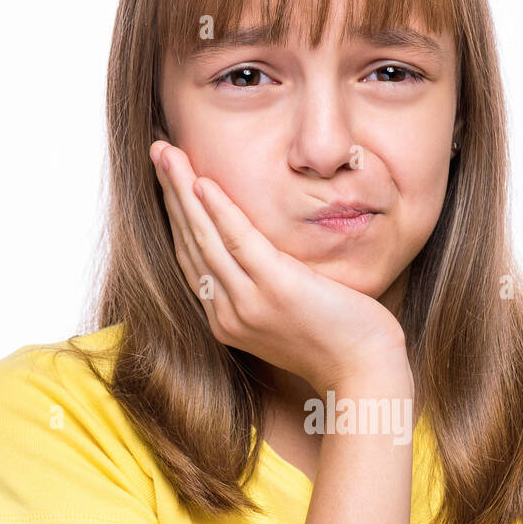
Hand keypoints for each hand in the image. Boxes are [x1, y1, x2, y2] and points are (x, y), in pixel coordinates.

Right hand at [150, 141, 410, 396]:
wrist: (365, 372)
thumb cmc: (338, 342)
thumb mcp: (289, 316)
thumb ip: (265, 289)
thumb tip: (262, 255)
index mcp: (228, 320)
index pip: (192, 259)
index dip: (177, 216)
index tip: (169, 179)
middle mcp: (228, 314)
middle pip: (189, 244)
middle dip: (170, 194)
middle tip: (157, 151)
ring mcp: (249, 304)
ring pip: (204, 237)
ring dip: (182, 191)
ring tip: (167, 152)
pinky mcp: (276, 290)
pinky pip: (239, 242)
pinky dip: (218, 211)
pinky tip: (202, 183)